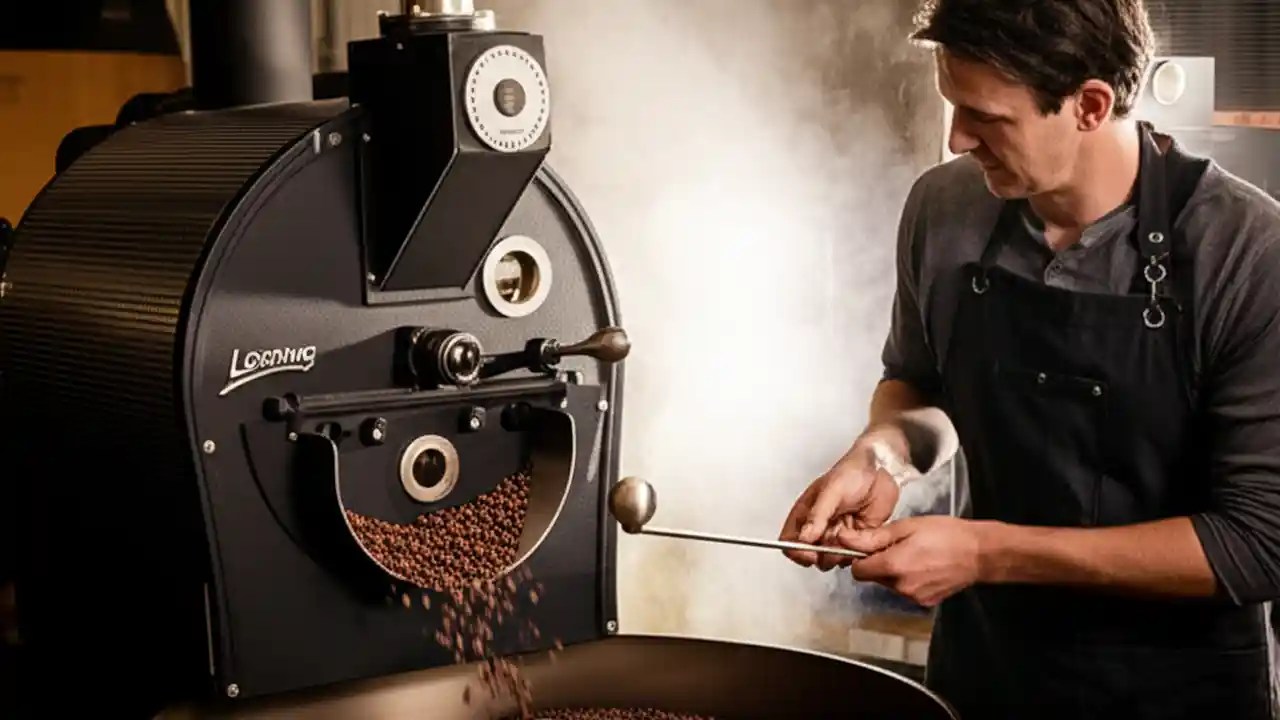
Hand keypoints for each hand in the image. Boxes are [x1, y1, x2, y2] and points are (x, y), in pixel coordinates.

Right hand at [779, 445, 900, 570]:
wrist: (880, 471)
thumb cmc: (852, 473)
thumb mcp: (831, 491)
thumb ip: (817, 515)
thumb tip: (804, 537)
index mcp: (805, 515)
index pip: (790, 542)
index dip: (796, 552)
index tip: (810, 554)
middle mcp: (819, 528)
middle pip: (811, 555)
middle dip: (822, 555)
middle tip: (836, 543)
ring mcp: (838, 535)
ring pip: (832, 560)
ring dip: (840, 555)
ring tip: (851, 537)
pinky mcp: (857, 540)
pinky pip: (852, 556)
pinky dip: (857, 553)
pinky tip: (862, 538)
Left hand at [838, 516, 983, 607]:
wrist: (980, 553)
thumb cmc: (948, 535)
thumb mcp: (907, 527)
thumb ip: (873, 537)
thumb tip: (846, 539)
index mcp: (894, 566)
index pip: (858, 570)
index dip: (860, 557)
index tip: (869, 546)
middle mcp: (902, 586)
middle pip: (874, 577)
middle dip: (879, 562)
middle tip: (899, 545)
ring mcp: (914, 597)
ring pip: (889, 584)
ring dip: (894, 570)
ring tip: (915, 554)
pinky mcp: (925, 602)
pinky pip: (906, 590)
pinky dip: (909, 579)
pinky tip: (924, 565)